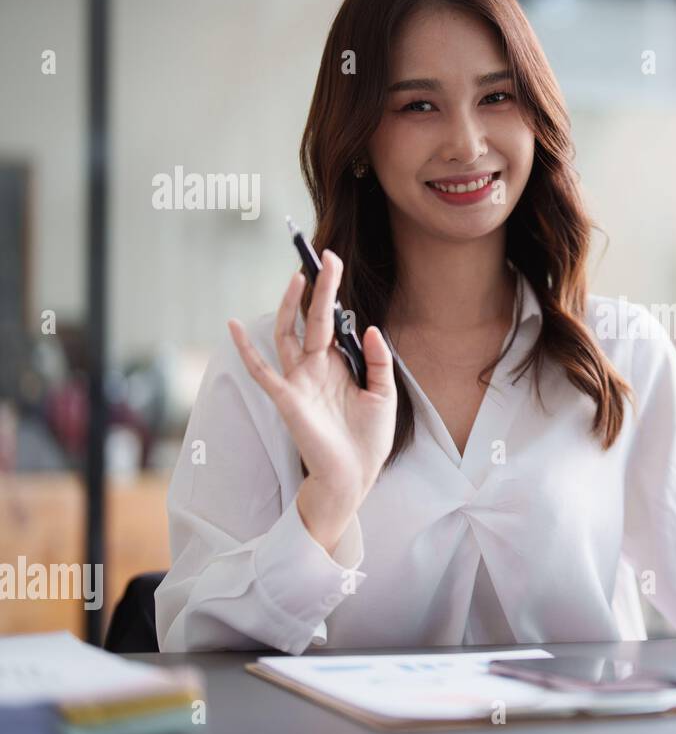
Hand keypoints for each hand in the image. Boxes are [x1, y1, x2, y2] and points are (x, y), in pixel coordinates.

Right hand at [227, 249, 396, 550]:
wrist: (355, 475)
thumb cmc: (368, 438)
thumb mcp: (383, 393)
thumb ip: (377, 360)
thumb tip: (368, 326)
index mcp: (338, 366)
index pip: (333, 323)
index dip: (332, 296)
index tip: (333, 263)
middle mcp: (315, 369)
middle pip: (313, 320)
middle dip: (319, 290)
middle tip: (325, 258)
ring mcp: (299, 381)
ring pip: (289, 335)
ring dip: (291, 306)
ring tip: (298, 276)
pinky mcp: (287, 399)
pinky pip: (262, 370)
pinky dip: (247, 348)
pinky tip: (235, 325)